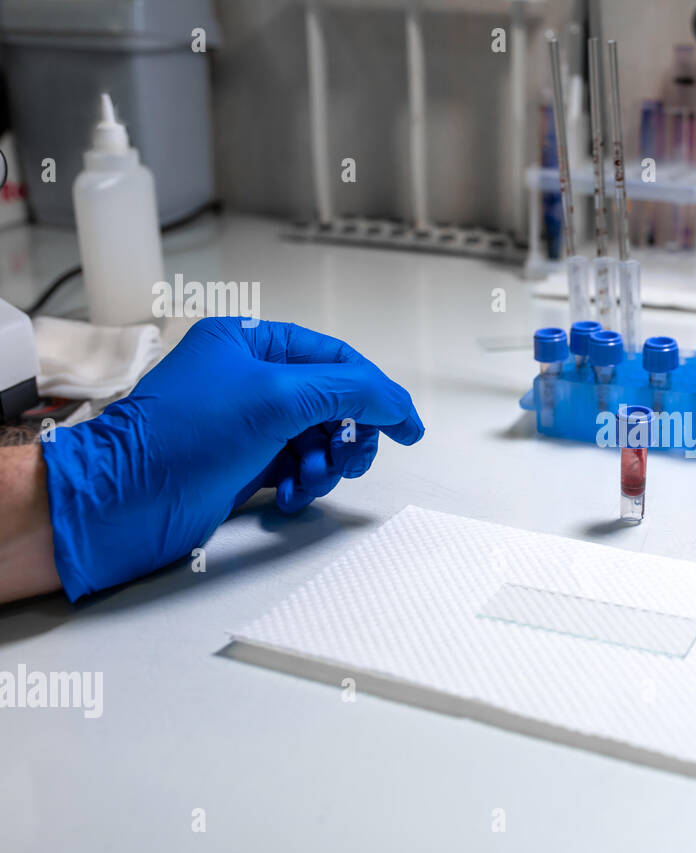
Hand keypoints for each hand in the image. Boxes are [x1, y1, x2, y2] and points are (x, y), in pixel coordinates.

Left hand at [42, 317, 423, 600]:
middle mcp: (251, 378)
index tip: (408, 428)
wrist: (123, 502)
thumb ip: (348, 391)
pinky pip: (300, 468)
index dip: (377, 393)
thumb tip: (395, 404)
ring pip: (322, 439)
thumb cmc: (180, 440)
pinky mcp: (244, 464)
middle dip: (350, 436)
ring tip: (311, 480)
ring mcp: (248, 423)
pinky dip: (307, 483)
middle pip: (336, 403)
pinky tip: (292, 496)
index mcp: (252, 343)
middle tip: (345, 460)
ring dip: (329, 464)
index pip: (337, 360)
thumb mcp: (277, 397)